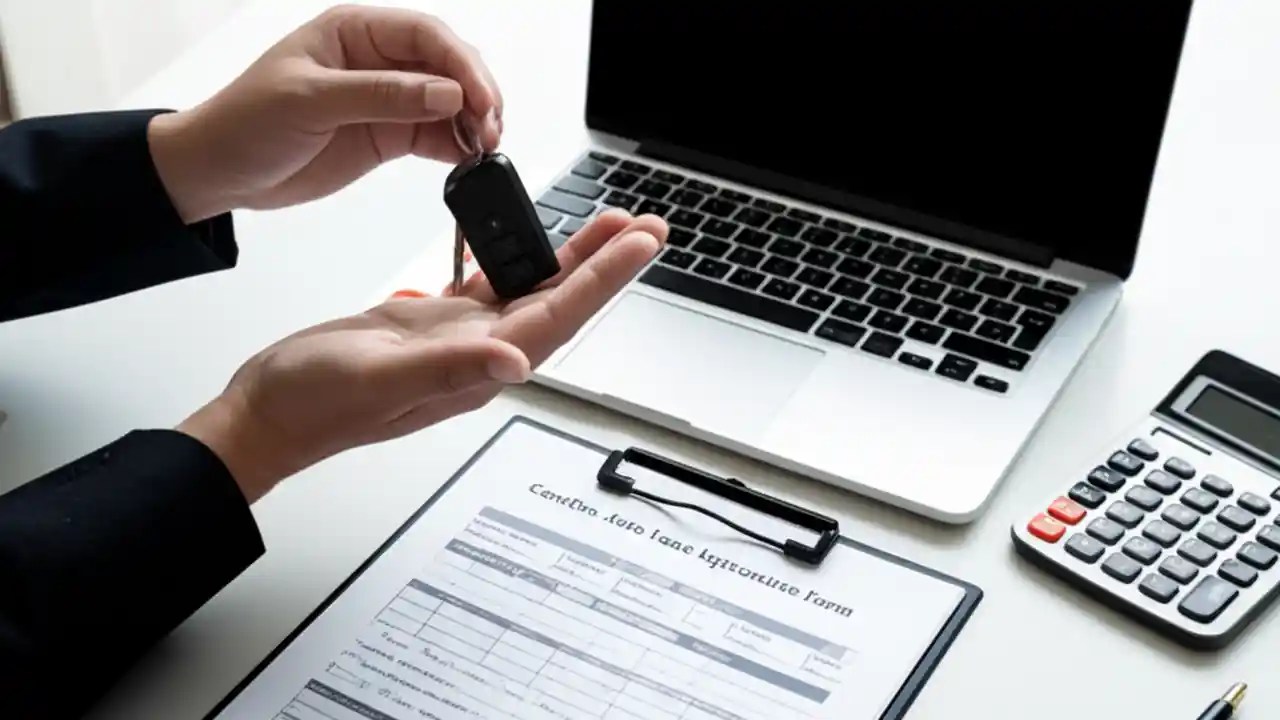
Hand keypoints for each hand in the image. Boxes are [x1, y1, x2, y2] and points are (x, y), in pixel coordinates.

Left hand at [147, 4, 502, 222]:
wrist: (218, 172)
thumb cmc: (244, 122)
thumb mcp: (309, 102)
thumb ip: (381, 96)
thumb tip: (445, 94)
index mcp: (355, 31)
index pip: (426, 35)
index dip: (461, 65)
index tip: (479, 100)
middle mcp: (377, 60)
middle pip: (448, 66)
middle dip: (476, 95)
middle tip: (491, 131)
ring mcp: (386, 99)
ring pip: (450, 102)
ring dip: (474, 124)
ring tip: (485, 151)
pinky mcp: (388, 136)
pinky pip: (436, 136)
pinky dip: (458, 148)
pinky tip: (468, 162)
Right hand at [177, 210, 666, 501]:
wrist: (270, 410)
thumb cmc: (314, 404)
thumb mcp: (381, 379)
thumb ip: (450, 367)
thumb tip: (516, 359)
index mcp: (477, 368)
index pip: (558, 316)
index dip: (604, 279)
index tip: (642, 244)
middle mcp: (479, 354)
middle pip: (560, 301)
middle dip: (607, 263)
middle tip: (647, 225)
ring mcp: (458, 339)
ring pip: (531, 290)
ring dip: (571, 258)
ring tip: (609, 225)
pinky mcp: (432, 323)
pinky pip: (490, 286)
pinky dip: (514, 259)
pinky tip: (529, 242)